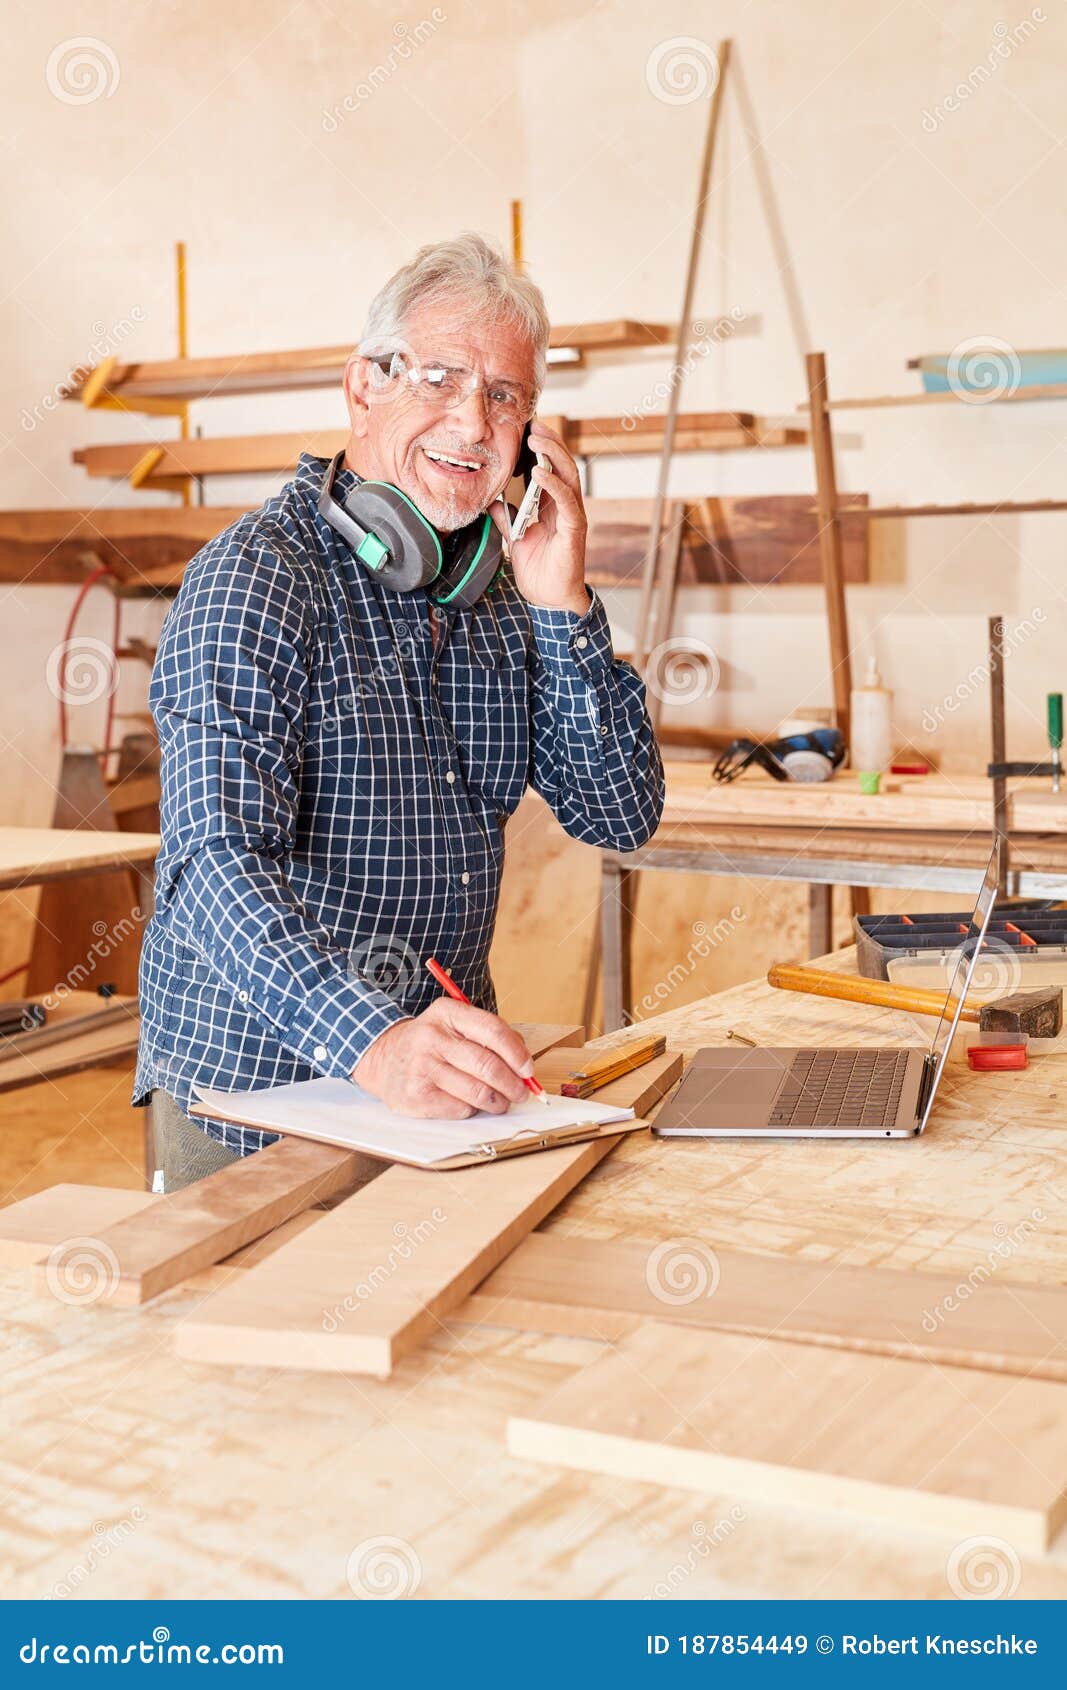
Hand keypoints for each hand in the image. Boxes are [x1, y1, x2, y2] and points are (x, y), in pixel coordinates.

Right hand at [351, 998, 535, 1117]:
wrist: (384, 1059)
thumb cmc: (430, 1044)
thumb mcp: (455, 1025)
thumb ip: (490, 1037)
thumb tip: (524, 1064)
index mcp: (447, 1013)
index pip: (492, 1030)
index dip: (517, 1053)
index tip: (528, 1069)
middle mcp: (432, 1037)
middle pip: (488, 1065)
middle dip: (513, 1084)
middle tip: (520, 1093)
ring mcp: (422, 1067)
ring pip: (478, 1092)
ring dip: (498, 1102)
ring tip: (500, 1102)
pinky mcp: (416, 1096)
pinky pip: (461, 1109)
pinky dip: (473, 1110)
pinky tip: (469, 1103)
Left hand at [490, 419, 589, 615]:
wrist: (548, 598)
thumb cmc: (538, 569)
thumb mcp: (514, 537)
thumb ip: (505, 516)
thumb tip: (490, 499)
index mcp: (554, 506)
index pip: (551, 469)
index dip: (541, 449)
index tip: (527, 430)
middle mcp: (566, 507)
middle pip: (563, 466)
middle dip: (550, 443)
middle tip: (534, 424)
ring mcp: (572, 517)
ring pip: (568, 476)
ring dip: (554, 454)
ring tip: (538, 438)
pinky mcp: (574, 530)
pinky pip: (567, 502)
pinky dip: (554, 484)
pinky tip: (540, 471)